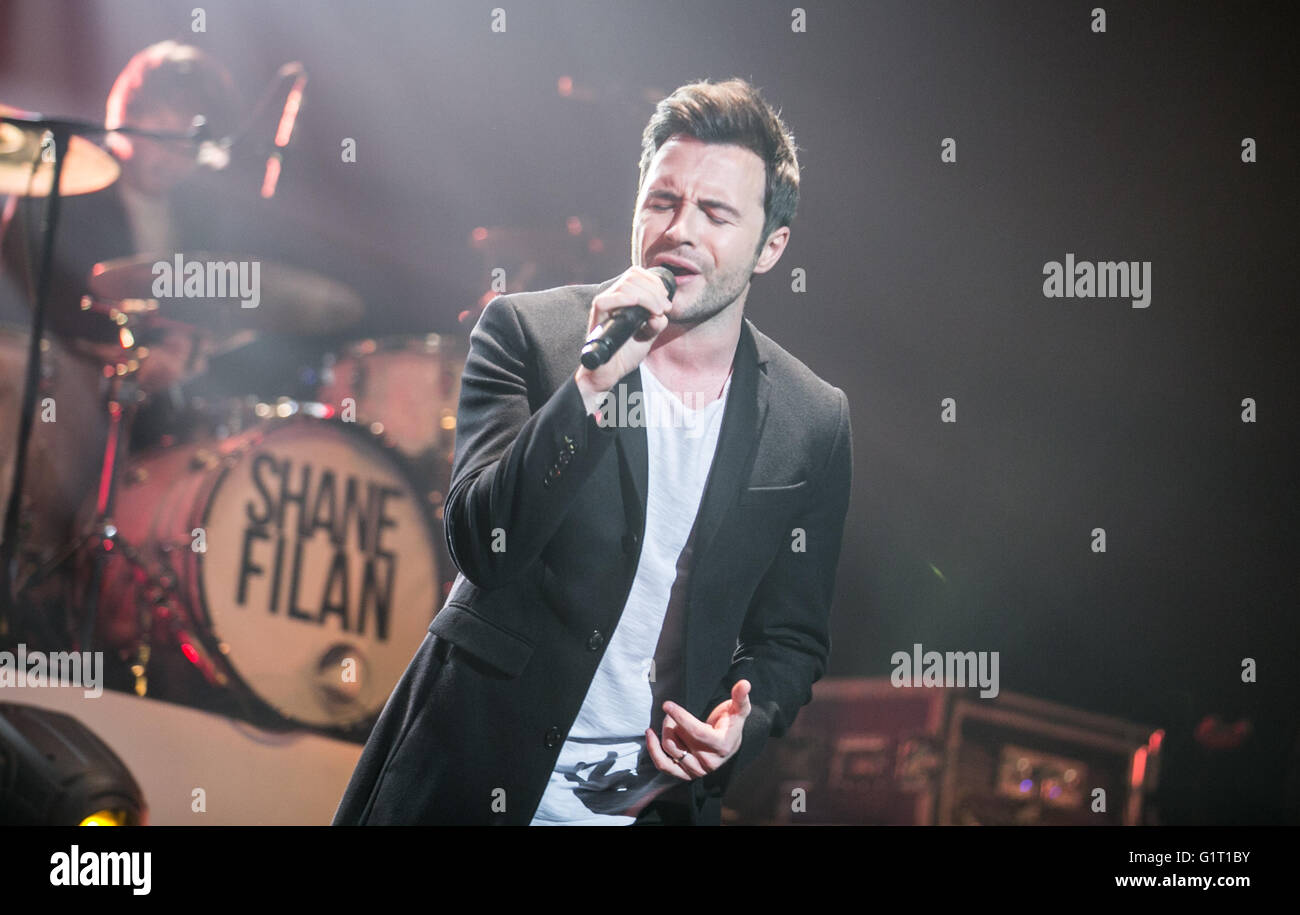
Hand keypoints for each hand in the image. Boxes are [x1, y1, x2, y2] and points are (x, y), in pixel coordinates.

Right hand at [574, 265, 673, 399]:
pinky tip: (641, 311)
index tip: (666, 300)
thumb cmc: (626, 353)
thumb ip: (657, 322)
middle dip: (654, 290)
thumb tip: (660, 313)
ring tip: (657, 312)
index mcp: (622, 297)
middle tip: (664, 308)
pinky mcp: (596, 318)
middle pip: (632, 276)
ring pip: (624, 286)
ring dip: (647, 296)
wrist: (610, 372)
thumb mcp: (649, 335)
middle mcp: (611, 298)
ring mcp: (603, 306)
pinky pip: (606, 301)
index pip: (636, 273)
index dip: (654, 281)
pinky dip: (627, 301)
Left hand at [645, 680, 751, 780]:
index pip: (696, 732)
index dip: (680, 717)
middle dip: (671, 721)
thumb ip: (740, 697)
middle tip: (672, 711)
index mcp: (722, 746)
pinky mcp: (684, 775)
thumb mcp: (738, 710)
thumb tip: (744, 683)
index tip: (667, 704)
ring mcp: (697, 771)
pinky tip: (650, 734)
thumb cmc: (730, 724)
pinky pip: (663, 765)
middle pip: (680, 739)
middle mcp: (709, 762)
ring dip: (666, 731)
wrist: (727, 745)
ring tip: (670, 722)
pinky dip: (654, 750)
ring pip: (670, 749)